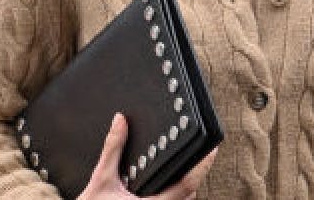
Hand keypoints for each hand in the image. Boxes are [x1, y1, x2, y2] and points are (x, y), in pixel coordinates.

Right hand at [78, 114, 216, 199]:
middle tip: (200, 151)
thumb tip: (120, 121)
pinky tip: (166, 179)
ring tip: (186, 163)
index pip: (187, 185)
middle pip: (190, 194)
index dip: (202, 166)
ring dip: (183, 185)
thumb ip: (112, 149)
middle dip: (193, 174)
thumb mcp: (102, 178)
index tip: (212, 149)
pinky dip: (173, 191)